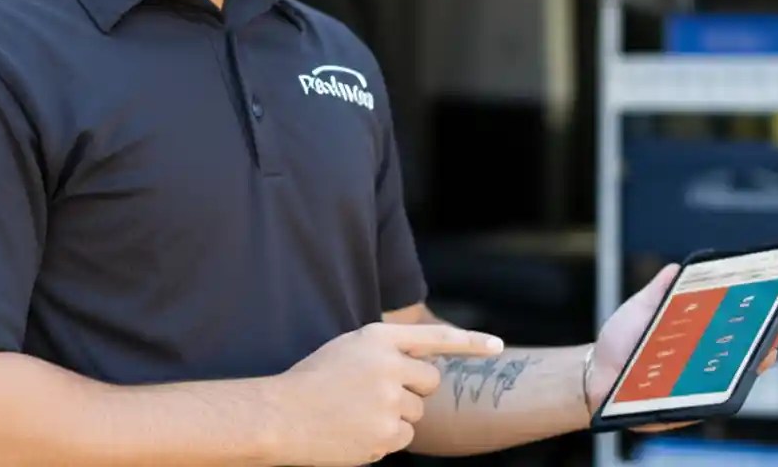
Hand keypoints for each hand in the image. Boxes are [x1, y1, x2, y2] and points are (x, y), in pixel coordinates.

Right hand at [270, 322, 505, 465]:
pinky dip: (385, 439)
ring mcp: (389, 402)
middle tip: (377, 394)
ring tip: (357, 413)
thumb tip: (428, 372)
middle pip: (431, 381)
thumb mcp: (350, 349)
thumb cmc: (314, 380)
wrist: (280, 416)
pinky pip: (403, 439)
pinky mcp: (386, 435)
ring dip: (395, 416)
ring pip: (417, 413)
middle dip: (414, 390)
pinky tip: (355, 431)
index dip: (471, 342)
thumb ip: (388, 352)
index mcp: (378, 337)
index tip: (497, 347)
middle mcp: (388, 365)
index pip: (435, 337)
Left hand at [586, 264, 777, 432]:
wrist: (593, 374)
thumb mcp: (640, 310)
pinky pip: (706, 405)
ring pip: (732, 384)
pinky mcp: (682, 411)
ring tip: (764, 353)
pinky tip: (729, 377)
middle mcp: (702, 368)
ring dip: (752, 369)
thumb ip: (660, 291)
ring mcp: (695, 391)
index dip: (760, 325)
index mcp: (697, 343)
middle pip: (744, 360)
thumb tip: (677, 268)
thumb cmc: (619, 343)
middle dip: (768, 344)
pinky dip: (720, 392)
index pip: (737, 334)